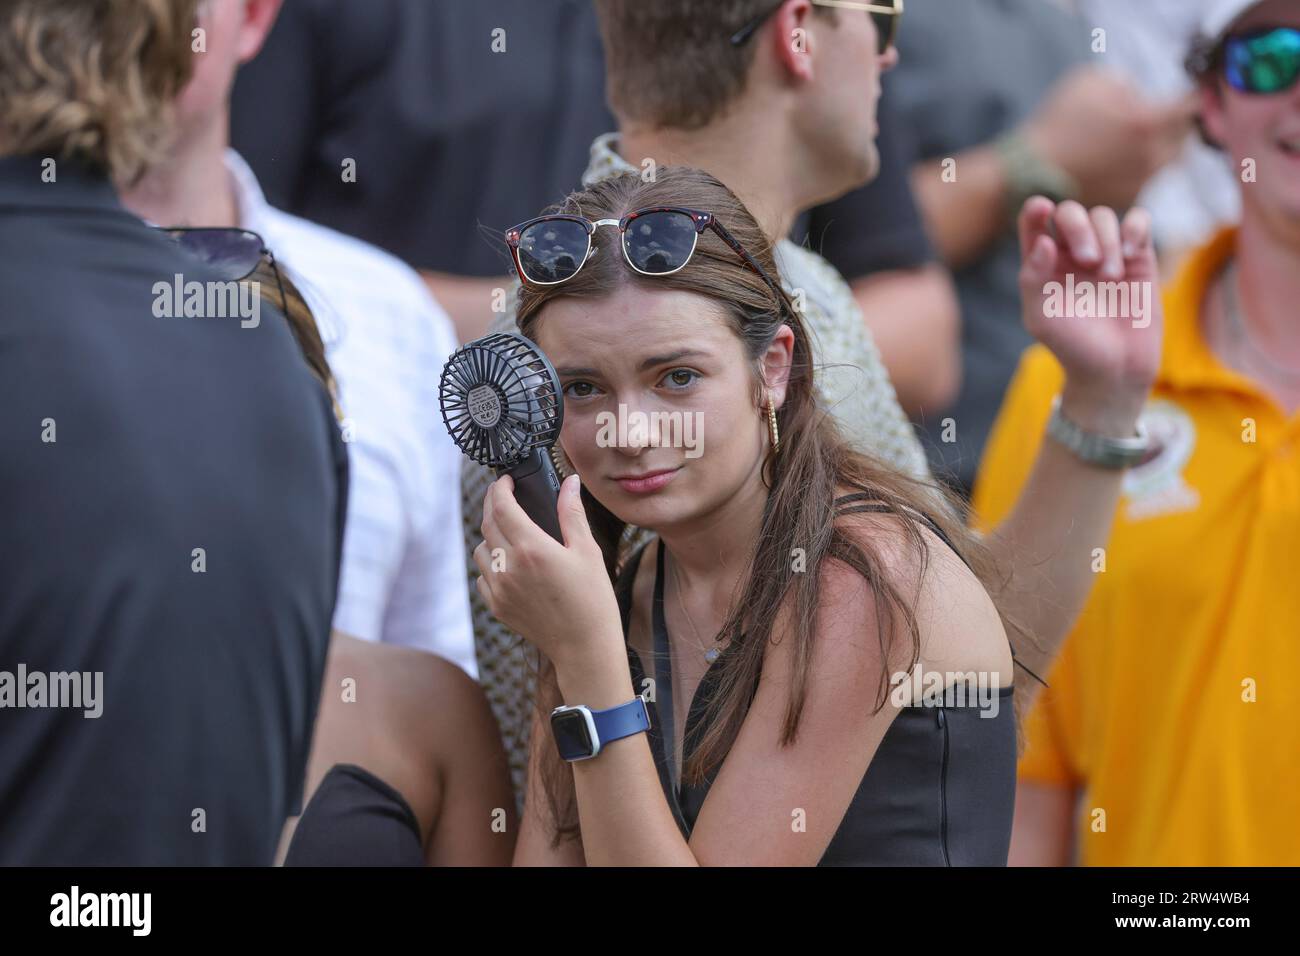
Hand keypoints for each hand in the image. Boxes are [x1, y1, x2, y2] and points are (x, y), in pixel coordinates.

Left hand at [473, 473, 622, 668]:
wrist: (584, 646)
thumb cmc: (592, 598)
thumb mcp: (587, 551)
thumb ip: (572, 513)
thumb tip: (570, 482)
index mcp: (532, 548)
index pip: (501, 507)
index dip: (499, 489)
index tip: (505, 481)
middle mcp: (509, 567)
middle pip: (487, 524)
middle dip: (492, 505)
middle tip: (503, 496)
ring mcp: (499, 588)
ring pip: (480, 550)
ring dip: (490, 536)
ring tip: (509, 533)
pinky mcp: (497, 606)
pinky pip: (483, 576)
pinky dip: (491, 564)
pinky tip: (510, 565)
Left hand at [1018, 197, 1162, 433]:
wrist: (1115, 368)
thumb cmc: (1071, 345)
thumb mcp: (1041, 317)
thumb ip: (1033, 278)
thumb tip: (1042, 240)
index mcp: (1042, 263)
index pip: (1034, 223)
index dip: (1035, 210)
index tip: (1041, 209)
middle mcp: (1072, 253)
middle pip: (1071, 212)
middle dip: (1078, 228)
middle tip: (1087, 260)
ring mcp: (1106, 252)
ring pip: (1104, 216)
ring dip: (1107, 241)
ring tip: (1110, 277)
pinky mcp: (1138, 256)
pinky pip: (1138, 221)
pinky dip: (1135, 228)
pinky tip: (1132, 253)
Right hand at [1023, 67, 1197, 209]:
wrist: (1029, 171)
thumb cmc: (1058, 122)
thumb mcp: (1092, 81)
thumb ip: (1128, 84)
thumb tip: (1143, 95)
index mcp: (1148, 123)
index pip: (1191, 105)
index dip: (1193, 94)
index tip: (1191, 90)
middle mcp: (1151, 157)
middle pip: (1183, 136)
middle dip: (1177, 124)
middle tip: (1165, 115)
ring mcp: (1140, 182)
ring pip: (1167, 161)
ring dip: (1161, 148)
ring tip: (1140, 140)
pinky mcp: (1125, 201)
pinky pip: (1146, 180)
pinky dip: (1139, 170)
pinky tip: (1121, 162)